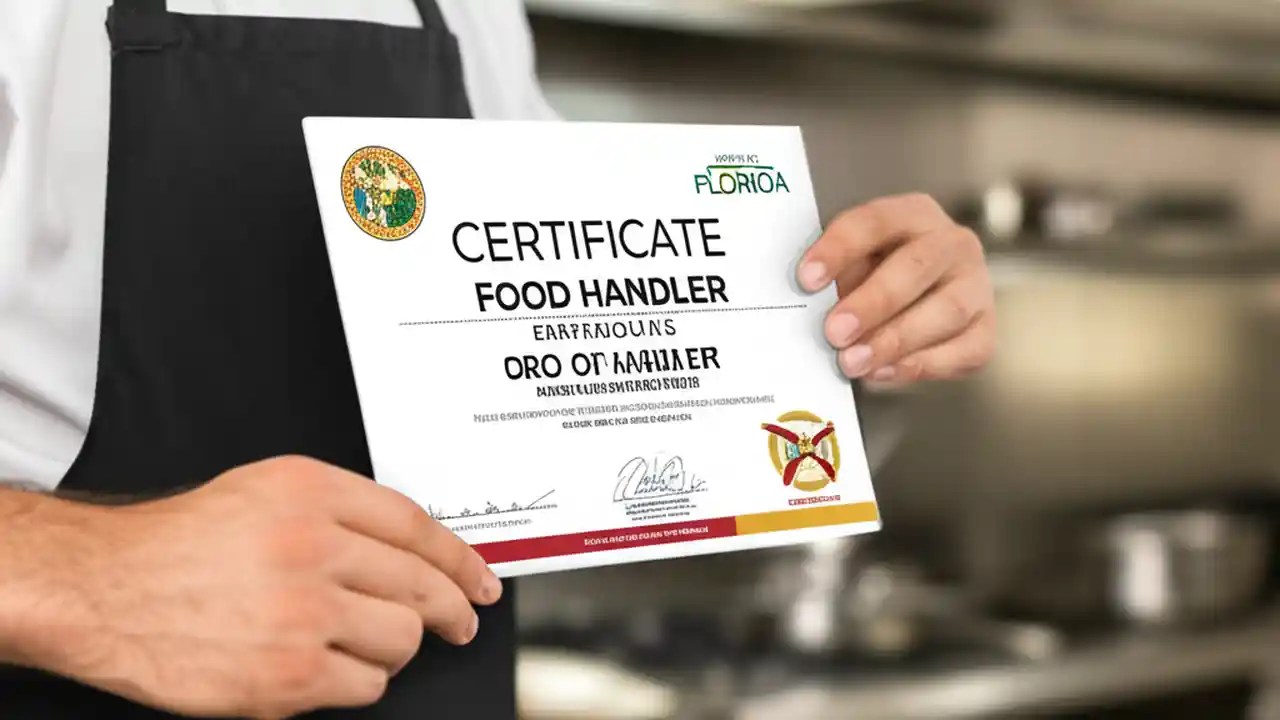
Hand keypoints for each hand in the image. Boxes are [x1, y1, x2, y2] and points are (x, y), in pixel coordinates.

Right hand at [18, 456, 498, 717]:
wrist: (104, 589)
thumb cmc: (178, 544)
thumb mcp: (264, 492)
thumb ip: (341, 511)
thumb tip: (414, 549)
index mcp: (312, 493)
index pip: (418, 526)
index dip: (461, 559)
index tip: (482, 580)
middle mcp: (313, 547)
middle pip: (421, 586)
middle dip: (451, 609)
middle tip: (461, 621)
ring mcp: (302, 614)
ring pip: (402, 640)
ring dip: (392, 648)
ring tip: (361, 642)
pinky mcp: (286, 676)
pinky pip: (365, 686)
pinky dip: (356, 682)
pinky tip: (329, 669)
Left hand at [798, 193, 994, 384]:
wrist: (921, 304)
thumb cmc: (875, 277)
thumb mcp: (852, 264)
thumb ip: (834, 276)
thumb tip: (804, 304)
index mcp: (913, 214)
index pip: (875, 221)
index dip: (840, 248)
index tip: (807, 278)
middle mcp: (952, 243)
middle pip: (915, 266)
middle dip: (872, 302)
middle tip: (835, 332)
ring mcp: (976, 285)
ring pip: (946, 310)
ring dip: (895, 339)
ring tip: (854, 361)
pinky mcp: (985, 329)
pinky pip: (963, 349)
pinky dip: (921, 365)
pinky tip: (883, 372)